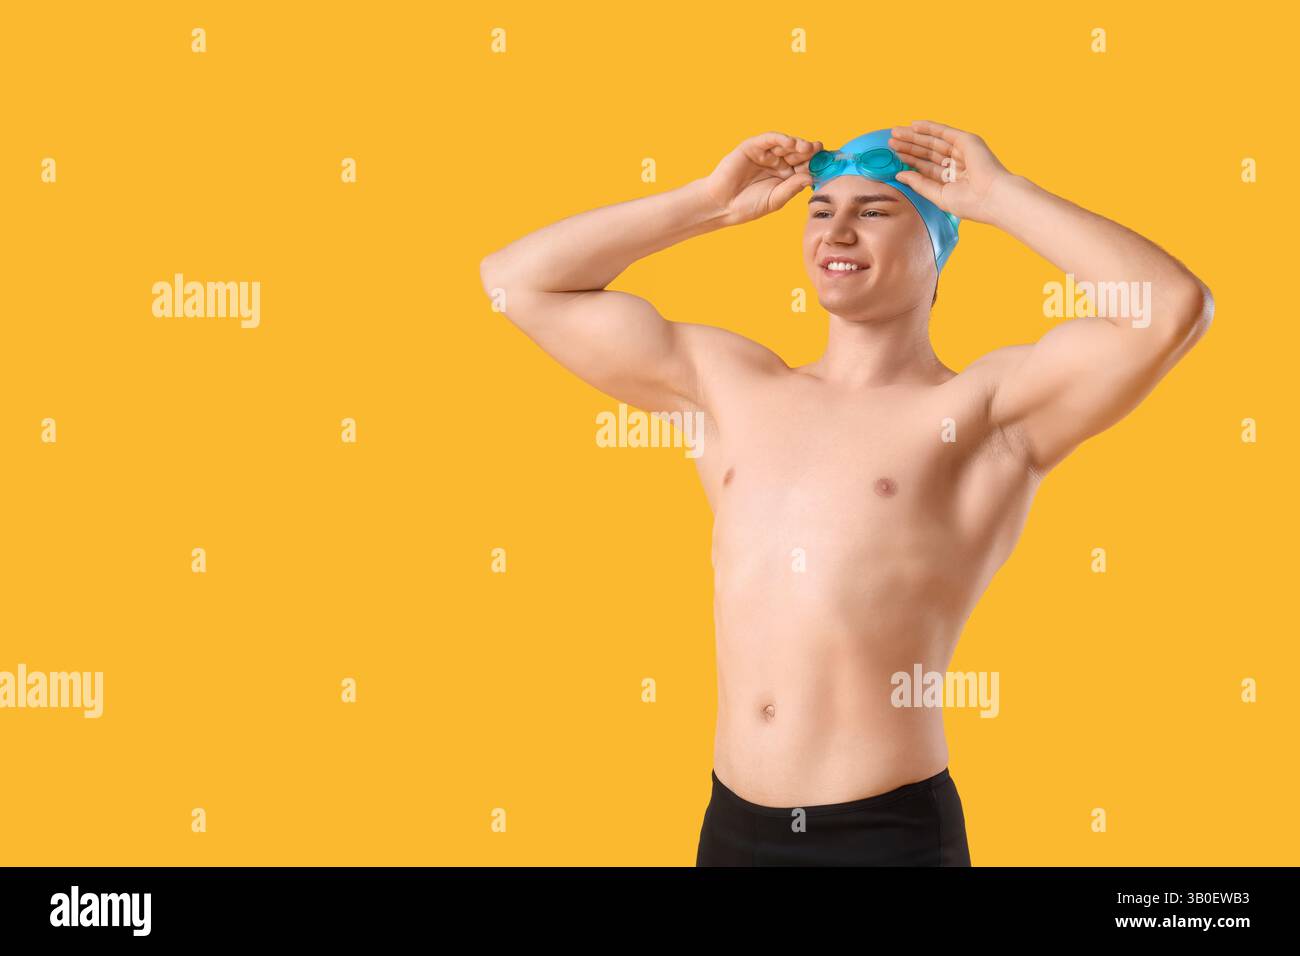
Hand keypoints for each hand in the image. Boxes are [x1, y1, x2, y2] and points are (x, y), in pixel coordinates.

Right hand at [703, 132, 821, 225]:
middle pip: (799, 153)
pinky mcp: (753, 147)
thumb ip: (792, 187)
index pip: (805, 166)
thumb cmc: (747, 206)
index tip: (831, 162)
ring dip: (799, 144)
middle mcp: (778, 163)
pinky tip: (791, 143)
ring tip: (808, 148)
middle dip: (810, 151)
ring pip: (787, 144)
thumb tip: (811, 177)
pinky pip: (770, 139)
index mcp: (786, 176)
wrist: (722, 205)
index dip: (817, 163)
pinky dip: (781, 139)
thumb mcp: (776, 199)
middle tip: (821, 151)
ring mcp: (766, 154)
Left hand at [888, 121, 1013, 224]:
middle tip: (890, 141)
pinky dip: (929, 127)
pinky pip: (944, 131)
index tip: (893, 156)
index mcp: (952, 179)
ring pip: (933, 141)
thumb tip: (900, 174)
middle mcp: (957, 163)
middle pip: (927, 152)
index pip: (926, 167)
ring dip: (914, 136)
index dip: (910, 161)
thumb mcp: (939, 195)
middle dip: (909, 146)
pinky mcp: (967, 141)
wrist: (992, 197)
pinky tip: (913, 125)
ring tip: (895, 133)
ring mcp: (962, 151)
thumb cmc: (970, 203)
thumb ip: (920, 184)